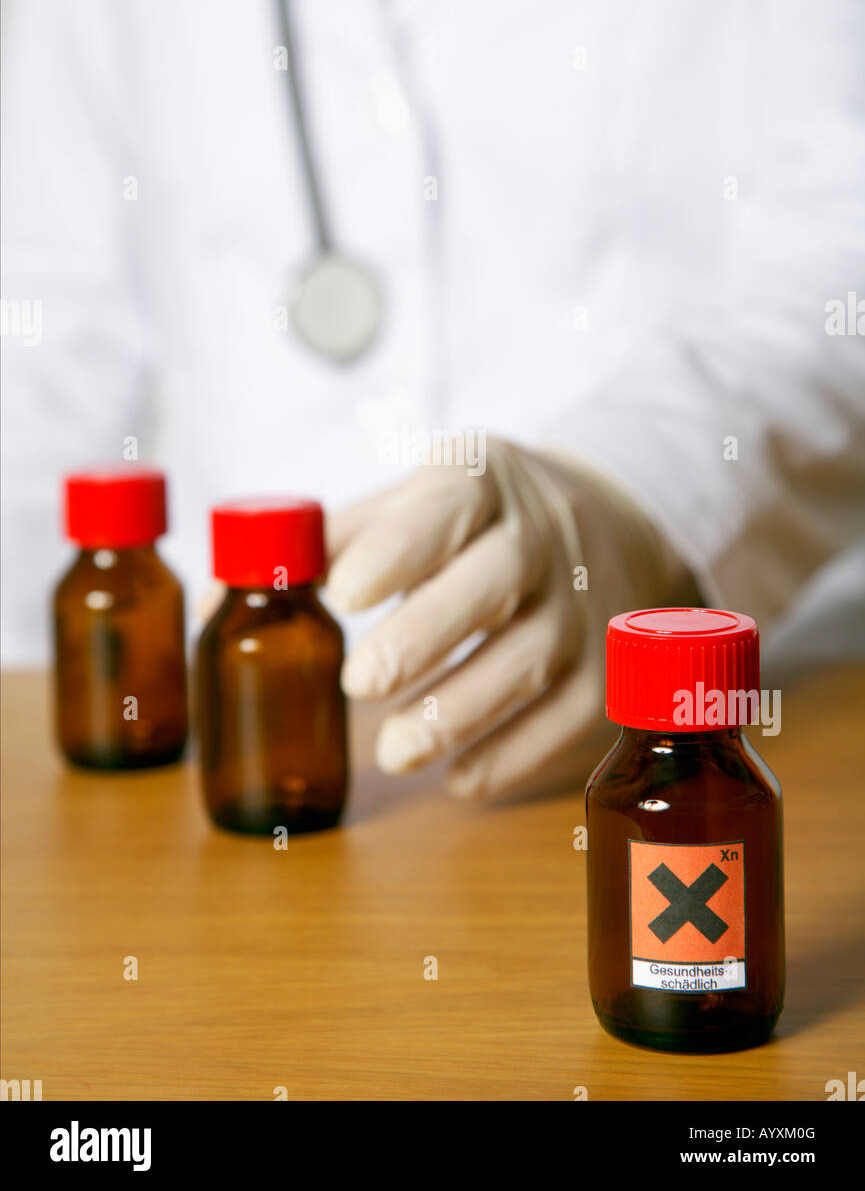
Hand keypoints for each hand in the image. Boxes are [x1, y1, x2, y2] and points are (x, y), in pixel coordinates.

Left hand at [326, 436, 694, 799]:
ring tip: (394, 751)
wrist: (607, 522)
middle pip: (494, 581)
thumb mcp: (410, 501)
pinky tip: (461, 779)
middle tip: (358, 683)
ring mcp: (583, 600)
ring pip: (531, 655)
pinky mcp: (605, 664)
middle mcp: (543, 532)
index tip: (343, 595)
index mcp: (482, 478)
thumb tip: (230, 601)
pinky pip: (568, 713)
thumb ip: (331, 543)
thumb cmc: (472, 520)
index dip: (397, 551)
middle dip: (424, 635)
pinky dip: (516, 752)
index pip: (447, 505)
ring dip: (462, 710)